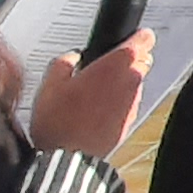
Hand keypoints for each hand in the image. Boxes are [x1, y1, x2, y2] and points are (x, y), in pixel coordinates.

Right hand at [30, 31, 154, 154]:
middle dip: (129, 59)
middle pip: (142, 61)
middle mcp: (130, 81)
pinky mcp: (130, 120)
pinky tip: (98, 108)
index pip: (142, 41)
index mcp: (115, 66)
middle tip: (109, 63)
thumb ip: (64, 62)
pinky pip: (129, 102)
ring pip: (135, 82)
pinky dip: (119, 101)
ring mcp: (133, 102)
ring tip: (97, 89)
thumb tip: (72, 57)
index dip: (140, 37)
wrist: (69, 157)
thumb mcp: (50, 83)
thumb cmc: (59, 121)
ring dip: (123, 81)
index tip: (137, 36)